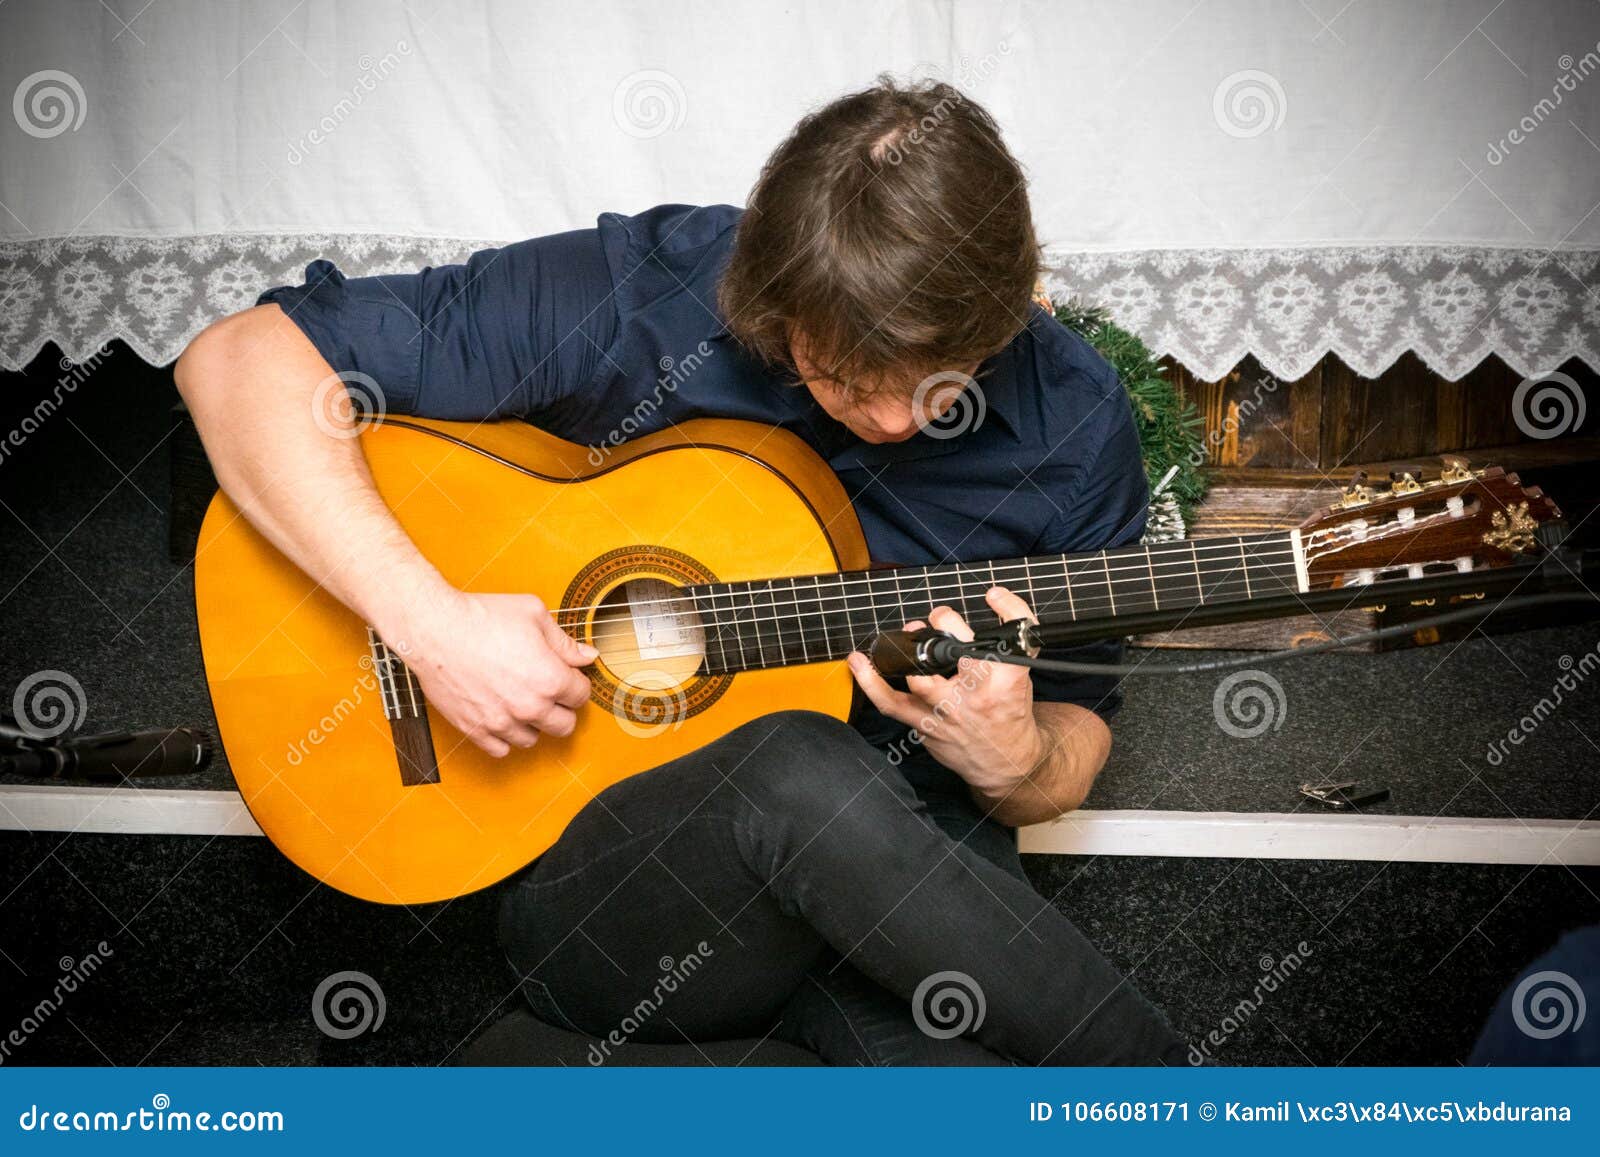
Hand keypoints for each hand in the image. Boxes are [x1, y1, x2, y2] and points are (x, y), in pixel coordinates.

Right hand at [380, 589, 596, 756]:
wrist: (436, 628)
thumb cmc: (481, 617)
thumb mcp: (534, 616)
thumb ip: (564, 641)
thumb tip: (587, 655)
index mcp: (549, 679)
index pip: (581, 696)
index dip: (576, 682)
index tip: (567, 675)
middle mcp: (529, 706)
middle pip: (564, 724)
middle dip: (562, 707)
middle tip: (551, 691)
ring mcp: (501, 722)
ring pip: (533, 739)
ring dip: (533, 724)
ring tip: (523, 702)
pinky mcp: (475, 729)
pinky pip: (501, 749)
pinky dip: (505, 737)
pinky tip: (503, 717)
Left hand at [847, 586, 1044, 792]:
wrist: (1006, 761)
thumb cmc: (1009, 713)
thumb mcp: (1021, 676)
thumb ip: (1007, 642)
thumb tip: (994, 599)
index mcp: (1006, 680)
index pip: (1009, 636)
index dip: (1006, 607)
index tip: (994, 596)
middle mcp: (977, 696)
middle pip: (956, 653)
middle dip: (944, 624)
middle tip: (940, 617)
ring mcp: (948, 713)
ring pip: (919, 680)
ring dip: (906, 651)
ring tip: (904, 632)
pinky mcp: (926, 726)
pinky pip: (891, 704)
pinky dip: (871, 682)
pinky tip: (858, 663)